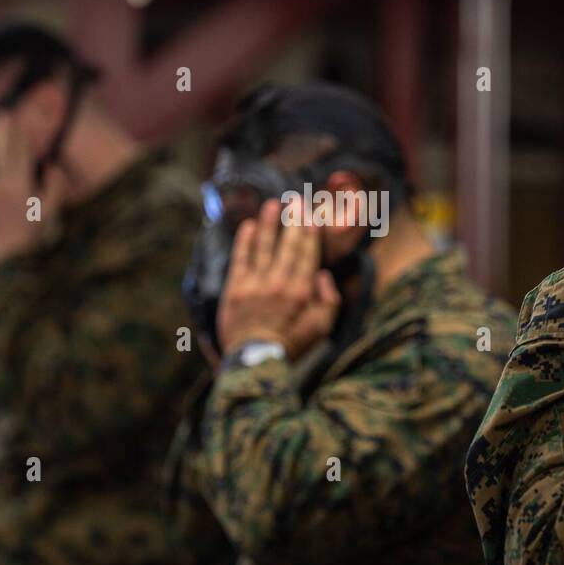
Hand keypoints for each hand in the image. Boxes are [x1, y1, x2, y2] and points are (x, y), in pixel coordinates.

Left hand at [0, 114, 62, 266]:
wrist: (6, 263)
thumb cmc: (33, 239)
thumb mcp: (51, 213)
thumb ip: (55, 187)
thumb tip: (51, 165)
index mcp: (18, 188)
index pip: (16, 152)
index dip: (17, 133)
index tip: (17, 119)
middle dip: (0, 130)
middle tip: (2, 114)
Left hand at [217, 198, 341, 360]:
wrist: (255, 362)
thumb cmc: (291, 345)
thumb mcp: (321, 329)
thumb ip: (328, 301)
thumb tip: (323, 275)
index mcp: (301, 291)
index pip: (307, 254)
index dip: (309, 232)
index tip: (311, 215)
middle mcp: (279, 283)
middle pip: (287, 245)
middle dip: (292, 221)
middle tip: (296, 202)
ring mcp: (255, 284)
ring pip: (263, 246)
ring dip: (268, 223)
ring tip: (272, 205)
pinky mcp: (235, 288)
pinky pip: (240, 258)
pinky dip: (244, 241)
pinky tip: (247, 226)